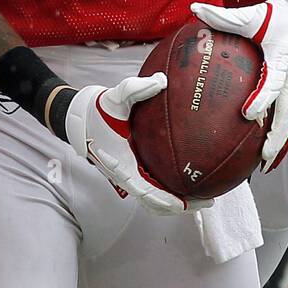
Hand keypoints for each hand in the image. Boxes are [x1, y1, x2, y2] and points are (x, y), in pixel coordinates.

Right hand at [64, 74, 192, 214]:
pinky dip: (168, 193)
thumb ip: (136, 88)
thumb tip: (162, 80)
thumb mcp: (115, 97)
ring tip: (201, 199)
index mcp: (123, 166)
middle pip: (156, 203)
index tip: (186, 204)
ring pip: (155, 200)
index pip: (147, 193)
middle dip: (181, 206)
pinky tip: (185, 184)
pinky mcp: (131, 172)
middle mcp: (126, 176)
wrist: (80, 119)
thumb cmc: (97, 112)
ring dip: (175, 203)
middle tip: (207, 202)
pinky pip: (152, 189)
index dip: (167, 201)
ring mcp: (129, 176)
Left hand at [190, 0, 287, 171]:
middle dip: (278, 135)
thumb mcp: (257, 13)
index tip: (248, 114)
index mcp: (285, 58)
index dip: (262, 98)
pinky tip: (271, 144)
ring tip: (266, 159)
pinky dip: (284, 128)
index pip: (274, 83)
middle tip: (263, 155)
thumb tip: (196, 10)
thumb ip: (226, 17)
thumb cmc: (287, 12)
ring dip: (282, 137)